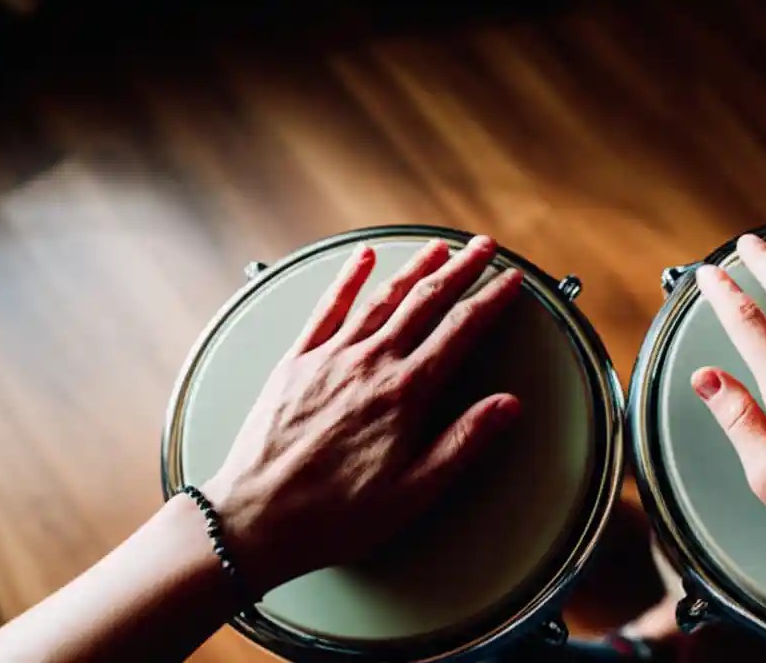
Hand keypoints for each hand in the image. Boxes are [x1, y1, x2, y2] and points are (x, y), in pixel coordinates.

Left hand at [201, 235, 522, 592]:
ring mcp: (329, 357)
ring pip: (382, 297)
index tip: (511, 281)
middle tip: (484, 247)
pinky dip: (348, 278)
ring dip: (414, 267)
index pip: (460, 331)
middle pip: (425, 300)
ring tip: (438, 247)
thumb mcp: (412, 492)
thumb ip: (463, 443)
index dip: (491, 300)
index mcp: (403, 395)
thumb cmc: (332, 515)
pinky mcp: (296, 361)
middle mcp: (369, 364)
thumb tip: (507, 405)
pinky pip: (327, 307)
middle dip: (461, 268)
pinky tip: (362, 258)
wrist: (253, 518)